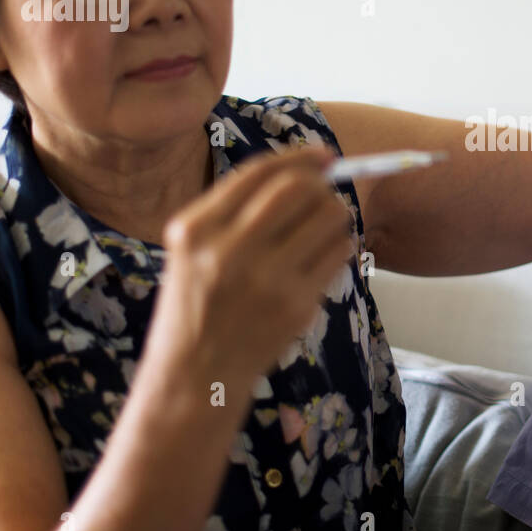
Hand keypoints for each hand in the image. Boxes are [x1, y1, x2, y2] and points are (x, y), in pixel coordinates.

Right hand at [147, 144, 356, 386]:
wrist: (195, 375)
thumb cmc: (197, 304)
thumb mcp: (192, 250)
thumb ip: (235, 210)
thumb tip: (306, 168)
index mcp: (195, 228)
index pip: (259, 172)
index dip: (299, 158)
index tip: (324, 155)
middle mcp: (227, 250)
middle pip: (298, 189)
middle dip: (320, 185)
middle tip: (323, 194)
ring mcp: (265, 280)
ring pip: (327, 218)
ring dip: (335, 215)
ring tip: (323, 228)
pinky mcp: (295, 306)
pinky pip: (338, 254)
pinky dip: (339, 246)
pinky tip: (324, 255)